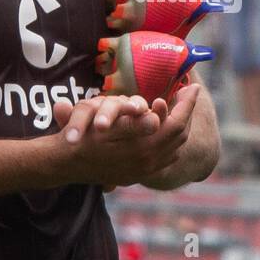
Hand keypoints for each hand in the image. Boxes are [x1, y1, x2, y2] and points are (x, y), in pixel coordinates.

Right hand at [54, 85, 199, 188]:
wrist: (67, 164)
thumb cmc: (83, 140)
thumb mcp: (104, 129)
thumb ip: (132, 126)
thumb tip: (155, 119)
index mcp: (143, 149)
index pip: (176, 125)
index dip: (186, 105)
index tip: (192, 86)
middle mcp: (149, 161)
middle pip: (180, 135)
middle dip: (187, 112)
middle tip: (189, 92)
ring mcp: (146, 169)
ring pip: (176, 146)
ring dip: (180, 125)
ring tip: (179, 106)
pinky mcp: (140, 173)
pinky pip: (167, 156)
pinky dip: (171, 139)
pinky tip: (165, 127)